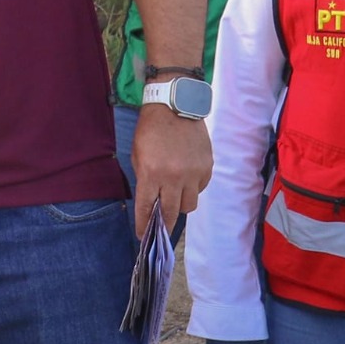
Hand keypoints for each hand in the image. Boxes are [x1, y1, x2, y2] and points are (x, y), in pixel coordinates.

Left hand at [130, 102, 212, 235]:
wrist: (176, 108)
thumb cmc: (150, 130)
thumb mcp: (137, 153)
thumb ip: (144, 177)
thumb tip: (150, 199)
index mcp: (151, 173)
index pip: (146, 207)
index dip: (144, 224)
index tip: (143, 235)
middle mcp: (173, 177)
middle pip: (170, 212)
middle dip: (163, 223)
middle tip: (160, 227)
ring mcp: (193, 174)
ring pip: (188, 205)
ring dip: (179, 206)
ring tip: (173, 200)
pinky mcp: (207, 169)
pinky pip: (199, 190)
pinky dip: (191, 191)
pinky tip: (185, 182)